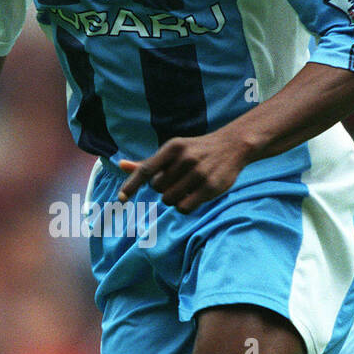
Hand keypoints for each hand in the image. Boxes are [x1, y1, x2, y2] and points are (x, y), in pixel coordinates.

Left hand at [117, 129, 246, 212]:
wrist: (232, 145)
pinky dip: (183, 206)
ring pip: (170, 200)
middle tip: (177, 179)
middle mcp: (185, 158)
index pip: (146, 169)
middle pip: (158, 189)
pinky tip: (193, 196)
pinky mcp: (211, 187)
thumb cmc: (195, 150)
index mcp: (172, 147)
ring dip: (174, 198)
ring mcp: (199, 173)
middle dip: (163, 188)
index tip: (121, 198)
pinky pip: (184, 207)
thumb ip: (148, 163)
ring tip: (187, 187)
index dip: (131, 185)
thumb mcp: (172, 151)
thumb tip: (121, 166)